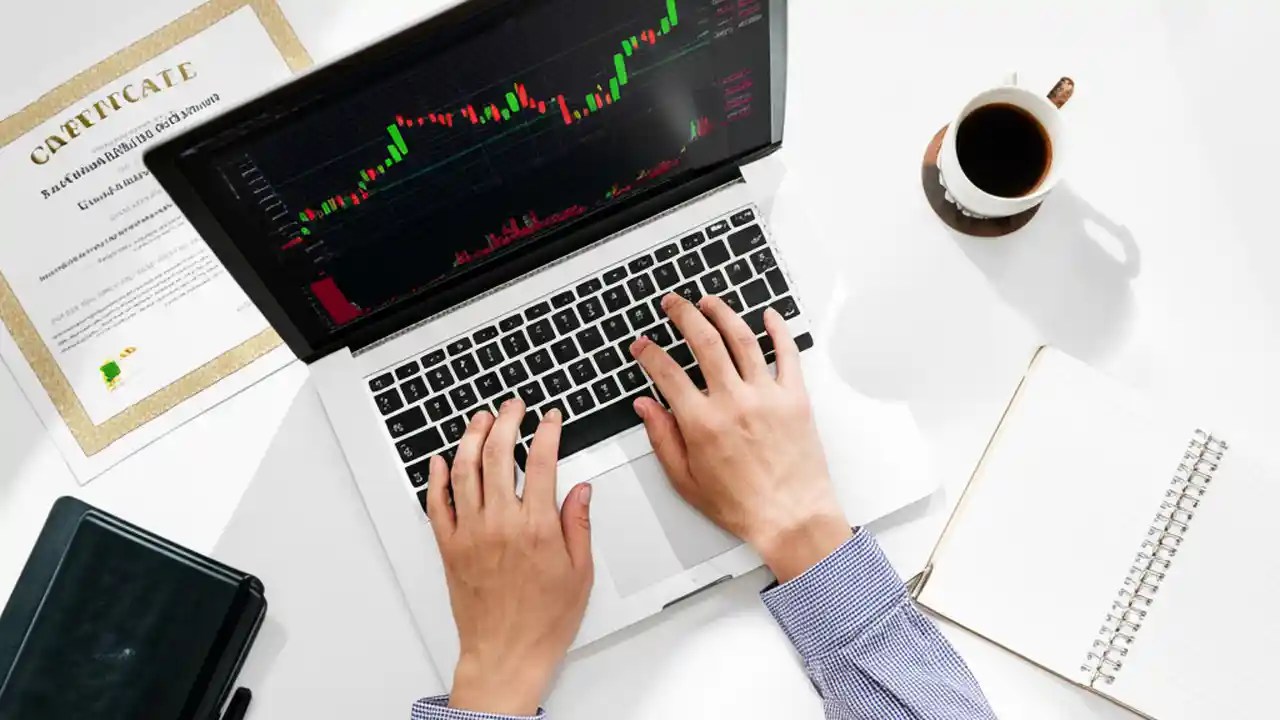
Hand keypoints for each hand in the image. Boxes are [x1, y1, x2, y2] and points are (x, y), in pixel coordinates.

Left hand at [426, 401, 592, 715]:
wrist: (507, 654)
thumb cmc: (544, 621)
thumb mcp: (580, 572)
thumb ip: (578, 524)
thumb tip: (580, 490)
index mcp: (537, 527)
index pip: (542, 461)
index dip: (547, 431)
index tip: (551, 418)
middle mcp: (501, 523)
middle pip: (499, 454)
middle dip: (507, 421)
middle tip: (513, 407)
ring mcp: (470, 533)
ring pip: (465, 470)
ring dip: (472, 437)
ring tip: (481, 420)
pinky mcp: (449, 547)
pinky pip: (437, 504)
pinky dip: (437, 478)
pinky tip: (442, 460)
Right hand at [629, 294, 851, 582]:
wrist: (792, 518)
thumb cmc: (742, 505)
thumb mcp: (686, 480)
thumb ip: (662, 438)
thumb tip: (646, 406)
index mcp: (702, 423)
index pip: (667, 373)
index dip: (650, 353)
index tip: (643, 345)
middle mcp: (733, 402)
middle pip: (704, 341)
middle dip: (683, 315)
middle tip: (673, 304)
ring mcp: (766, 396)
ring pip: (742, 338)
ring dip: (722, 313)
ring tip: (709, 301)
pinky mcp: (795, 398)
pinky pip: (787, 354)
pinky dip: (778, 330)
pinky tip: (768, 315)